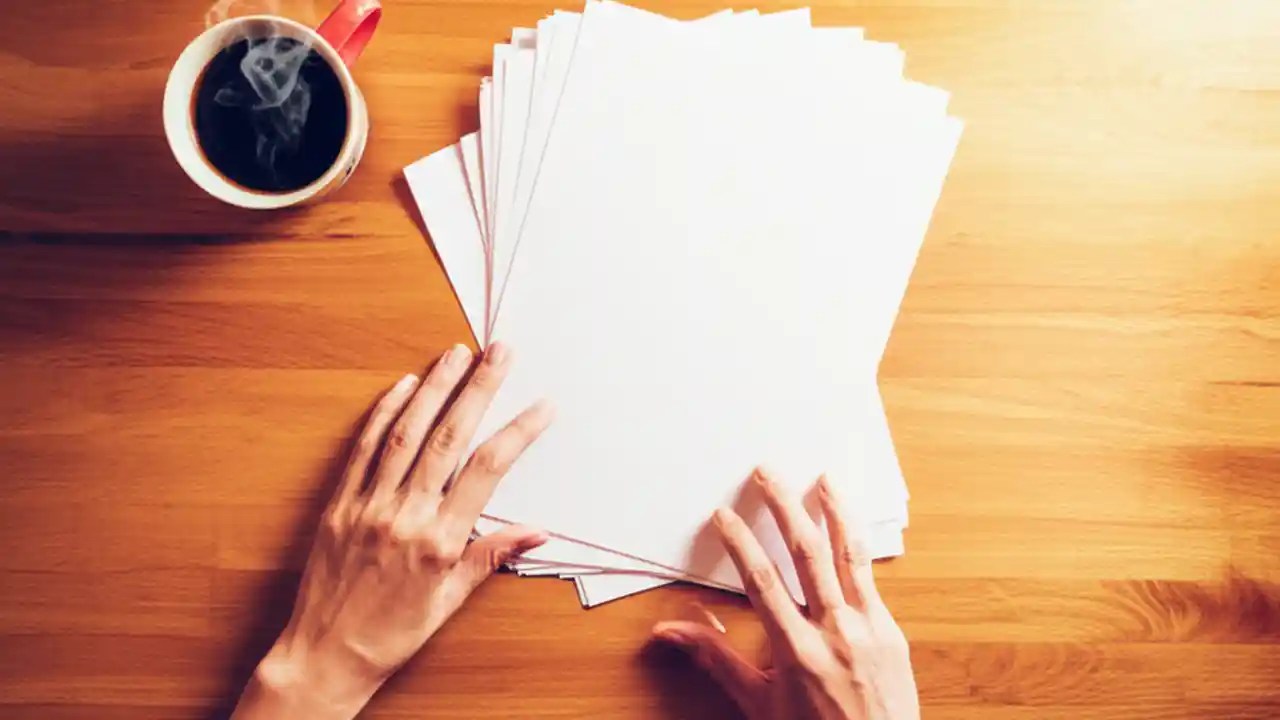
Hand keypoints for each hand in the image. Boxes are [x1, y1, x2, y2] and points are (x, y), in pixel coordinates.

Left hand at [233, 343, 553, 719]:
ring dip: (434, 388)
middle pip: (449, 437)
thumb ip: (491, 557)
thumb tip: (537, 532)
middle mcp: (405, 515)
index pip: (487, 470)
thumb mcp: (451, 602)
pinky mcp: (339, 504)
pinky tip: (403, 386)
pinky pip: (363, 448)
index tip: (543, 406)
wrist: (326, 656)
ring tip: (456, 354)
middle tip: (500, 352)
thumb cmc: (391, 635)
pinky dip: (384, 412)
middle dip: (478, 388)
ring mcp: (368, 505)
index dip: (518, 431)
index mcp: (439, 542)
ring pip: (406, 433)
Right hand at [653, 470, 919, 719]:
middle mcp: (836, 631)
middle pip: (806, 553)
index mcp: (798, 651)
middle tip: (767, 472)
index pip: (761, 582)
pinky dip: (857, 545)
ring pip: (849, 555)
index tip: (723, 516)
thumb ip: (716, 660)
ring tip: (824, 479)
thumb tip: (669, 633)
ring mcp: (869, 628)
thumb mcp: (758, 703)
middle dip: (784, 507)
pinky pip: (871, 577)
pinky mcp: (892, 631)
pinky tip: (849, 525)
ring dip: (834, 512)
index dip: (739, 544)